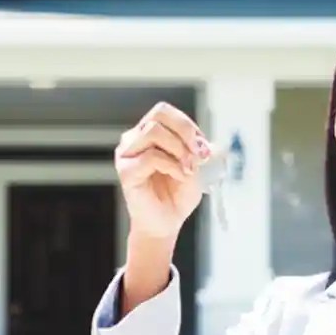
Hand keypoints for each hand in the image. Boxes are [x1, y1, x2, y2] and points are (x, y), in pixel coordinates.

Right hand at [115, 102, 208, 240]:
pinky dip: (172, 165)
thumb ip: (201, 150)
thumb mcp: (197, 166)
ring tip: (188, 169)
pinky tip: (180, 177)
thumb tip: (209, 143)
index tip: (202, 146)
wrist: (166, 223)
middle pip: (158, 114)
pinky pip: (151, 156)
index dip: (187, 124)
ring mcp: (127, 154)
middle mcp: (134, 139)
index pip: (164, 111)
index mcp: (149, 133)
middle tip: (198, 154)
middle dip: (185, 131)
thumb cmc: (177, 195)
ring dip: (178, 149)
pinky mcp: (126, 171)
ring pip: (153, 132)